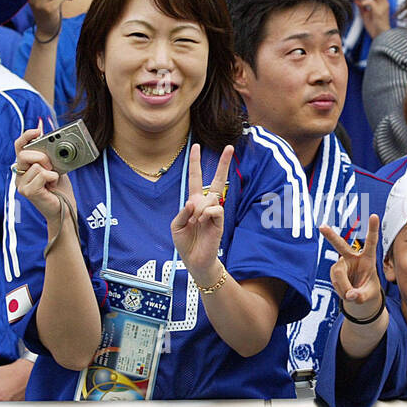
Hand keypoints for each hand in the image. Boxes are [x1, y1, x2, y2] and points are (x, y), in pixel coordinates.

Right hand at [13, 124, 77, 228]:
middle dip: (42, 157)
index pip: (19, 147)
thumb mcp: (55, 166)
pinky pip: (41, 175)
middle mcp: (20, 174)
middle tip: (51, 166)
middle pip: (24, 154)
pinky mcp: (27, 192)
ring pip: (35, 166)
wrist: (64, 210)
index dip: (26, 136)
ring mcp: (21, 184)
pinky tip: (52, 185)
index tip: (38, 131)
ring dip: (50, 171)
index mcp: (25, 166)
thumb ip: (49, 153)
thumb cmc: (60, 189)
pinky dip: (51, 178)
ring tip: (52, 181)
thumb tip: (49, 135)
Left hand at [172, 143, 233, 279]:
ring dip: (199, 209)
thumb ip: (182, 211)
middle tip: (231, 147)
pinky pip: (214, 208)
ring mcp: (215, 212)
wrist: (195, 260)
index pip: (196, 178)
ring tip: (196, 223)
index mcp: (194, 202)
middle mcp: (206, 204)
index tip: (196, 146)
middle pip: (217, 179)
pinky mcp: (220, 221)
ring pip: (210, 198)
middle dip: (224, 163)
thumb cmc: (185, 242)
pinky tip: (202, 223)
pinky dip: (205, 214)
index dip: (195, 163)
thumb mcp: (176, 225)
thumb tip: (195, 203)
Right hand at [318, 213, 381, 320]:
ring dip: (344, 287)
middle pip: (340, 246)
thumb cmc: (368, 290)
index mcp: (368, 258)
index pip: (371, 242)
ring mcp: (342, 264)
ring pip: (338, 274)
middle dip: (330, 236)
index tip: (374, 215)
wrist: (359, 296)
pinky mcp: (335, 271)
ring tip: (351, 295)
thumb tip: (350, 295)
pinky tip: (345, 292)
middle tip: (321, 227)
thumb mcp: (369, 295)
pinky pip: (335, 281)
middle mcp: (353, 257)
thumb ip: (361, 296)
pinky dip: (341, 290)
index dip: (372, 229)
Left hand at [357, 0, 391, 38]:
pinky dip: (365, 1)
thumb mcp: (366, 14)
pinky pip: (372, 2)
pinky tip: (362, 4)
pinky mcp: (379, 12)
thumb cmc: (375, 27)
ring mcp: (382, 7)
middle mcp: (384, 2)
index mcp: (382, 2)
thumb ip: (362, 6)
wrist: (381, 37)